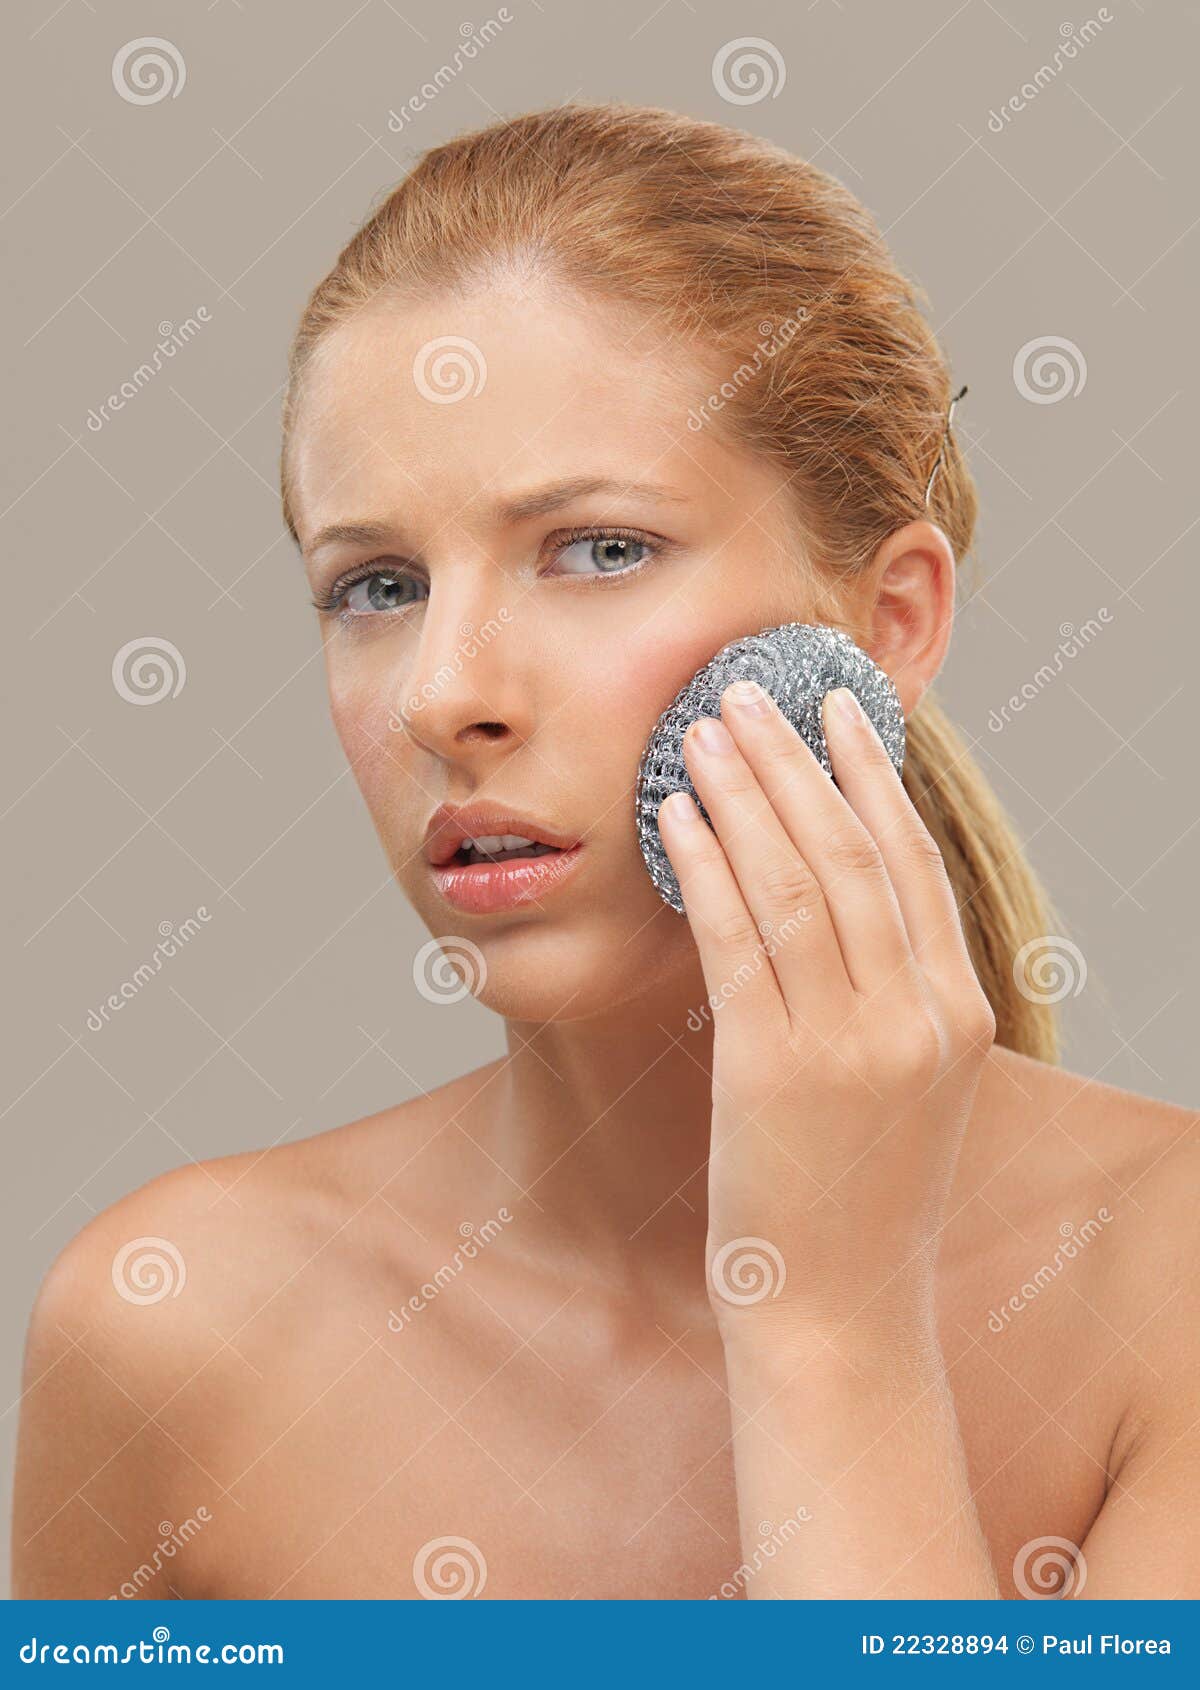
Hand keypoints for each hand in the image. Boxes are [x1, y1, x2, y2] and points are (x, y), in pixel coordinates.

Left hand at [657, 678, 995, 1350]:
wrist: (838, 1313)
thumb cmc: (857, 1197)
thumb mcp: (905, 1087)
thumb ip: (890, 995)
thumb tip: (830, 894)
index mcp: (958, 1014)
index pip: (913, 863)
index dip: (871, 776)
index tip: (838, 710)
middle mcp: (916, 1017)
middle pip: (852, 851)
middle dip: (795, 760)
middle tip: (747, 694)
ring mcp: (849, 1043)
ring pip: (794, 880)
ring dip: (742, 794)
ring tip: (701, 733)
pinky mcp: (772, 1068)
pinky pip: (736, 938)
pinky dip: (705, 865)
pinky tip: (676, 816)